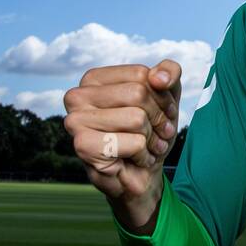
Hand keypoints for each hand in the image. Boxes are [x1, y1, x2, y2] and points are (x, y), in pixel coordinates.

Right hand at [63, 59, 182, 230]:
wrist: (143, 174)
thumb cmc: (149, 130)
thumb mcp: (167, 94)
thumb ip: (169, 71)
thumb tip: (158, 78)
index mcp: (92, 79)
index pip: (140, 74)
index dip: (161, 95)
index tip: (161, 111)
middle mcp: (77, 97)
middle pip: (138, 94)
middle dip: (158, 117)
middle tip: (157, 132)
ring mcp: (76, 122)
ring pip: (136, 118)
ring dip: (152, 137)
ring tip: (147, 145)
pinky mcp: (83, 147)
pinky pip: (134, 143)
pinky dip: (144, 154)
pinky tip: (136, 159)